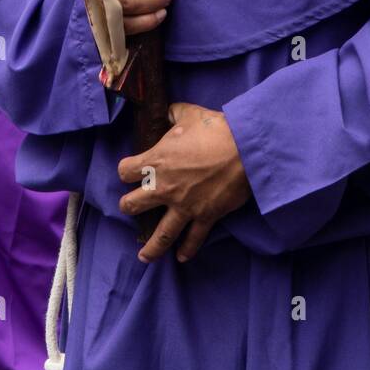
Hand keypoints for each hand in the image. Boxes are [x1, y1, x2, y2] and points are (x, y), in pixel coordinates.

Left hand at [119, 102, 250, 262]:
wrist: (244, 148)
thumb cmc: (215, 129)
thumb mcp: (188, 113)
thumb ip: (172, 114)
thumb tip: (168, 112)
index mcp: (156, 161)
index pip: (124, 171)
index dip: (125, 171)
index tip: (130, 171)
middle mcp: (164, 187)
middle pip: (132, 204)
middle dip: (128, 205)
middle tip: (130, 206)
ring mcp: (184, 206)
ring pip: (160, 234)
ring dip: (150, 248)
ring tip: (143, 257)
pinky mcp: (205, 216)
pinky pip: (194, 239)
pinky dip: (188, 250)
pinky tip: (182, 258)